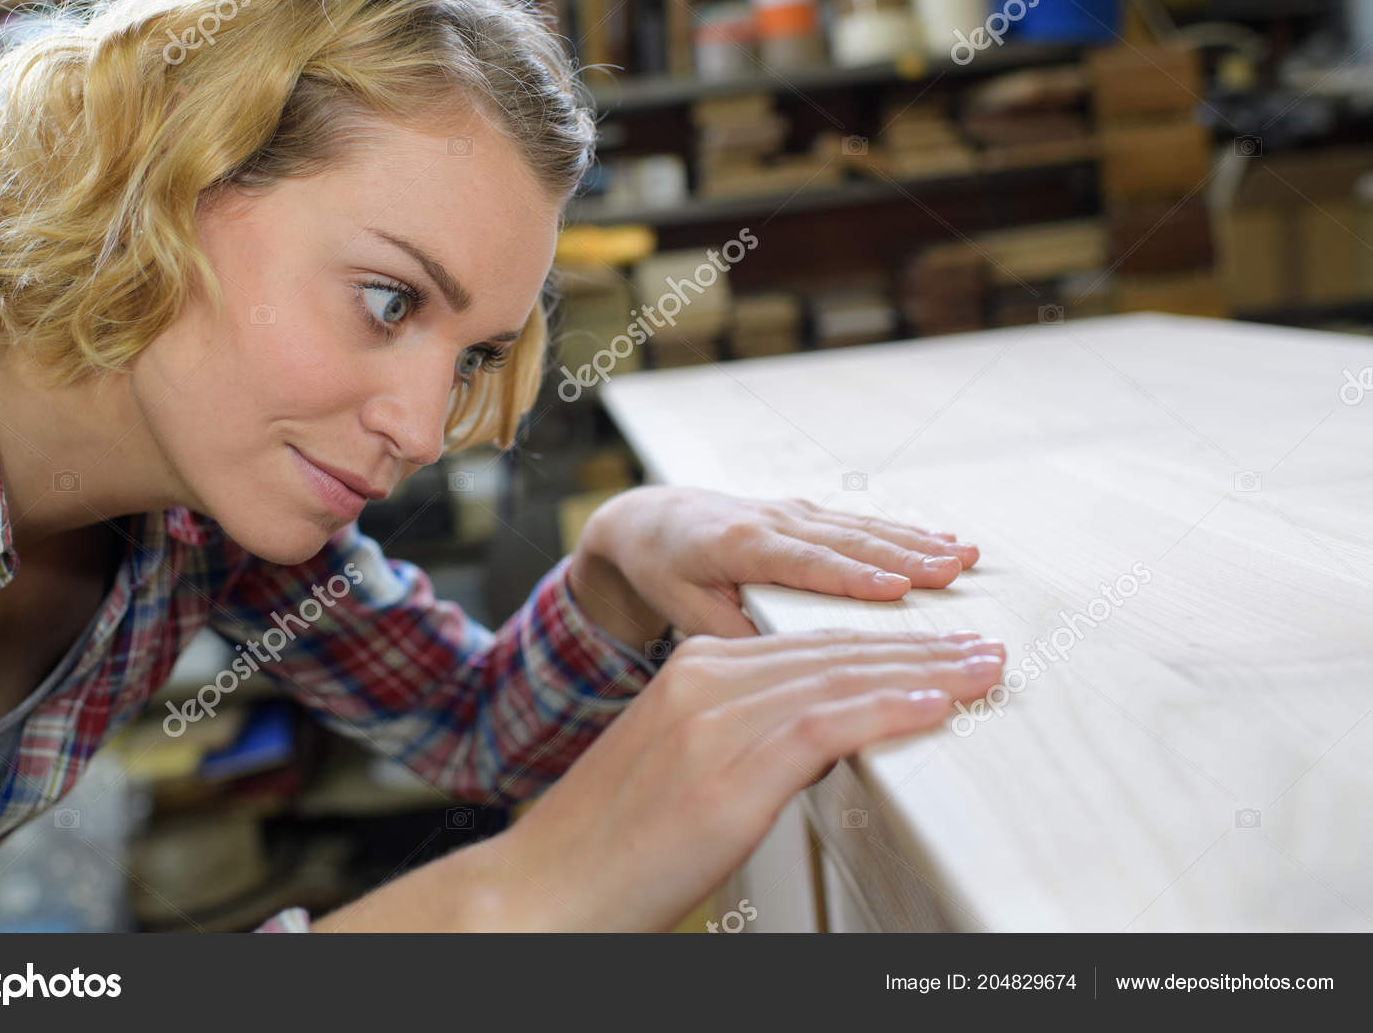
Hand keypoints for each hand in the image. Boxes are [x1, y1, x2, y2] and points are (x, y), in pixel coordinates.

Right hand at [489, 625, 1006, 930]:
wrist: (550, 887)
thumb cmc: (610, 844)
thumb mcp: (678, 762)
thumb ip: (741, 735)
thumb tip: (821, 740)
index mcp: (690, 670)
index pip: (809, 647)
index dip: (882, 645)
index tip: (937, 648)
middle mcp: (704, 680)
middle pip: (834, 654)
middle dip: (918, 651)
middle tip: (981, 650)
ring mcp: (715, 720)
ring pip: (842, 680)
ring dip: (925, 675)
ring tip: (980, 672)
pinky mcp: (729, 770)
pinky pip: (828, 724)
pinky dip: (889, 710)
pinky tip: (934, 707)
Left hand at [571, 486, 980, 640]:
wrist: (653, 520)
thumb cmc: (666, 569)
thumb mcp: (683, 608)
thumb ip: (732, 634)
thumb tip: (784, 666)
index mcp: (741, 545)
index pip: (806, 562)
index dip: (853, 576)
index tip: (899, 588)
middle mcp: (774, 520)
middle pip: (848, 541)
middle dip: (906, 556)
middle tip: (955, 572)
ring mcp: (793, 513)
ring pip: (862, 529)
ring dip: (916, 542)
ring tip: (964, 557)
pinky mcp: (806, 515)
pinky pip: (860, 524)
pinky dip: (904, 532)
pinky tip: (942, 541)